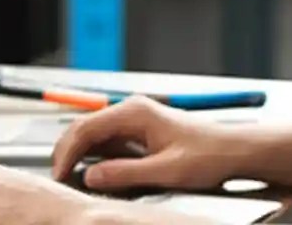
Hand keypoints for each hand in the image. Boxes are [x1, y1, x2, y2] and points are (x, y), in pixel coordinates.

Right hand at [52, 96, 250, 192]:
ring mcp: (135, 120)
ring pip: (94, 136)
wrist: (232, 150)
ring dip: (79, 156)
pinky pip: (108, 143)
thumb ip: (126, 173)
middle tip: (59, 180)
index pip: (85, 128)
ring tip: (71, 180)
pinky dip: (95, 158)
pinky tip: (93, 175)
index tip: (59, 176)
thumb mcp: (167, 171)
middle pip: (84, 128)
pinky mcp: (139, 133)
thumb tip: (91, 175)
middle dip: (67, 153)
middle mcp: (132, 111)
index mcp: (136, 112)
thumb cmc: (208, 155)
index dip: (67, 153)